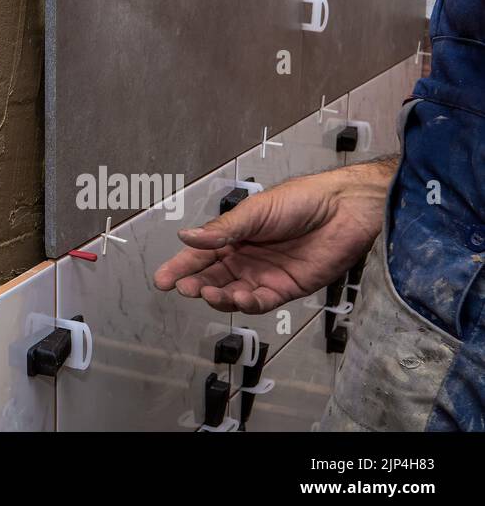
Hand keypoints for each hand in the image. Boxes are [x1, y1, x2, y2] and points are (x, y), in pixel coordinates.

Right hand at [153, 162, 393, 313]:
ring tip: (211, 293)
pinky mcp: (287, 288)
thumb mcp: (254, 212)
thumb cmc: (299, 202)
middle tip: (185, 288)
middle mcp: (246, 257)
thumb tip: (185, 236)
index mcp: (234, 235)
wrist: (343, 210)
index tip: (162, 280)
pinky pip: (262, 302)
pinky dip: (249, 304)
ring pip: (233, 293)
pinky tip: (241, 298)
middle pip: (213, 277)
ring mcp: (265, 275)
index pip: (200, 254)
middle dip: (196, 285)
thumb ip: (222, 231)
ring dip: (220, 297)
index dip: (180, 267)